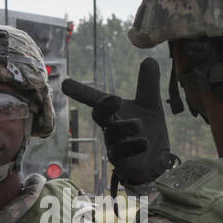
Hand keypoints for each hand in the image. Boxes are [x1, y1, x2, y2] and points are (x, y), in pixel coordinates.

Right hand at [63, 58, 176, 190]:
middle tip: (115, 98)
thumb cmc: (149, 130)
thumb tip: (150, 59)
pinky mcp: (122, 162)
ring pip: (112, 134)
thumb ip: (148, 84)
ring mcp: (114, 146)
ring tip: (140, 124)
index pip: (95, 100)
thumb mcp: (151, 104)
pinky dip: (133, 146)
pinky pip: (122, 154)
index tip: (65, 83)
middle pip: (99, 116)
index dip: (81, 92)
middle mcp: (110, 128)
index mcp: (114, 112)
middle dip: (104, 107)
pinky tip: (145, 142)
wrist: (157, 160)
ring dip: (126, 127)